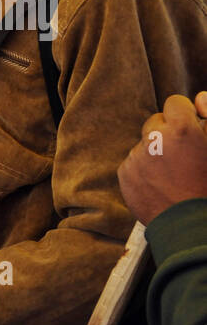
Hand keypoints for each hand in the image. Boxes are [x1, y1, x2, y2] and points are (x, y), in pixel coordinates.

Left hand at [118, 92, 206, 224]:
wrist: (192, 223)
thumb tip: (198, 101)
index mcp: (181, 129)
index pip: (175, 102)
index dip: (184, 114)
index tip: (190, 126)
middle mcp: (154, 139)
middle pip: (156, 122)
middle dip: (168, 132)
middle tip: (183, 152)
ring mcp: (136, 157)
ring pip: (144, 144)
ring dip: (156, 151)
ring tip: (174, 173)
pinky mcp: (125, 174)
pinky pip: (133, 162)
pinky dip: (144, 169)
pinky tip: (161, 184)